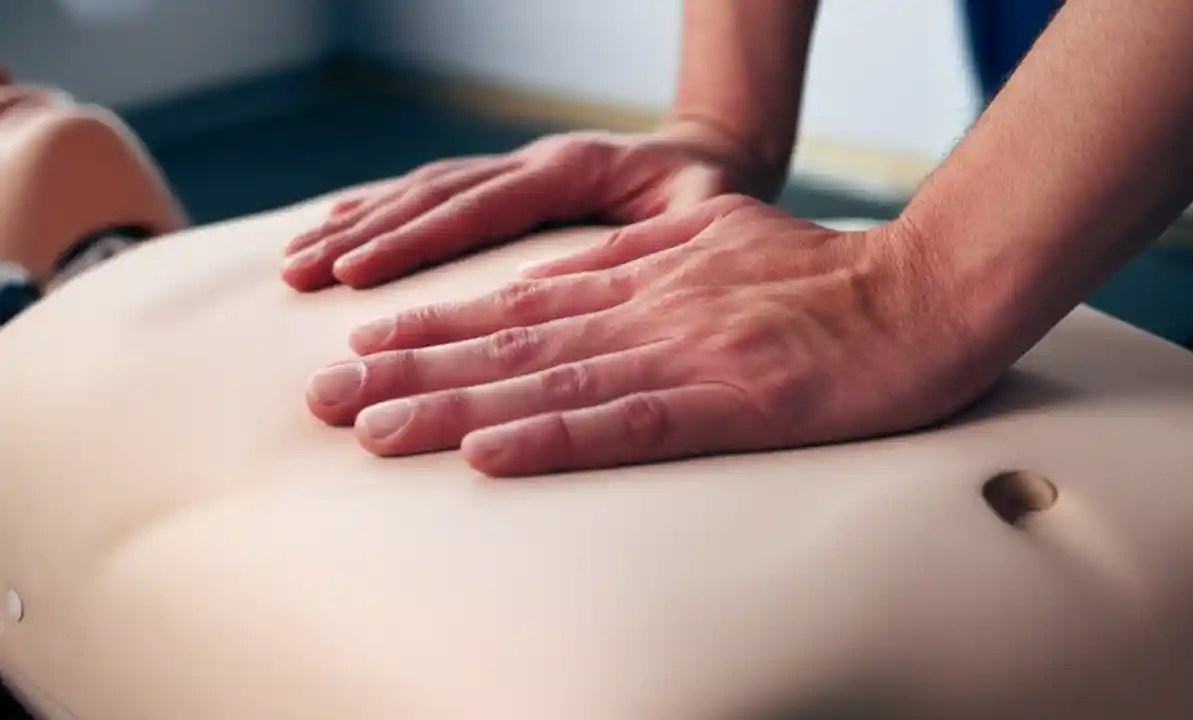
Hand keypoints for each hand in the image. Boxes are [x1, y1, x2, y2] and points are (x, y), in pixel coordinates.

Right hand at [281, 120, 774, 291]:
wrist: (711, 154)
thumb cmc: (710, 190)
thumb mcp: (706, 209)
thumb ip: (665, 234)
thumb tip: (600, 276)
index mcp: (571, 169)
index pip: (479, 207)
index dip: (416, 240)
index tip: (355, 274)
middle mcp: (530, 163)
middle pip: (434, 195)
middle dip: (364, 235)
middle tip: (299, 274)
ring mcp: (512, 169)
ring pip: (422, 190)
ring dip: (358, 223)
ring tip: (295, 260)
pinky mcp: (506, 184)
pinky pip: (433, 194)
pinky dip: (381, 212)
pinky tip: (336, 232)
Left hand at [305, 195, 1004, 475]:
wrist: (925, 291)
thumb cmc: (828, 274)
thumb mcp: (715, 237)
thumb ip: (636, 259)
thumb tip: (558, 280)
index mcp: (645, 274)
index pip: (519, 302)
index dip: (436, 324)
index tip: (364, 342)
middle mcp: (648, 307)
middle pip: (510, 342)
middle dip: (408, 371)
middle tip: (324, 399)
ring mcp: (685, 352)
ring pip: (548, 380)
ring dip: (453, 406)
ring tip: (371, 430)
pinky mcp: (731, 400)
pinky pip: (628, 424)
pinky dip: (553, 438)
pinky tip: (489, 454)